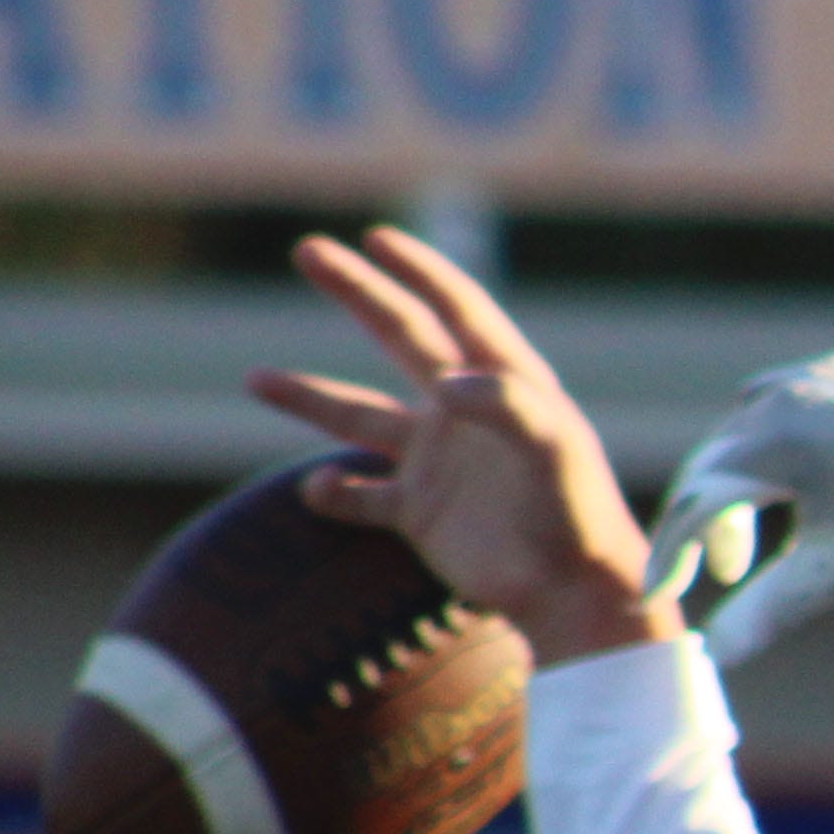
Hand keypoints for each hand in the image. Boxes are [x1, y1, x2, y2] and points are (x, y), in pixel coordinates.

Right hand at [247, 228, 677, 666]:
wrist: (574, 595)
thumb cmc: (577, 516)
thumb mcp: (555, 451)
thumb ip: (508, 407)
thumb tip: (445, 384)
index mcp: (506, 385)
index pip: (459, 310)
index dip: (421, 271)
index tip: (378, 238)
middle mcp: (466, 414)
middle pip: (401, 337)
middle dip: (357, 294)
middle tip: (308, 249)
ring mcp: (439, 463)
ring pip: (359, 418)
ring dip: (309, 398)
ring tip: (256, 378)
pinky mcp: (422, 514)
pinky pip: (363, 498)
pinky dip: (335, 495)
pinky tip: (319, 492)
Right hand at [643, 347, 833, 668]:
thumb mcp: (833, 574)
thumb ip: (766, 612)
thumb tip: (712, 658)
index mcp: (772, 442)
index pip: (697, 501)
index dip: (672, 551)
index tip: (661, 591)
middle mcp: (781, 396)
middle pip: (712, 465)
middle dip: (705, 525)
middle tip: (716, 575)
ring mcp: (808, 376)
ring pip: (742, 433)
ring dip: (736, 486)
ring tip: (748, 545)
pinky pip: (775, 404)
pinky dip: (764, 446)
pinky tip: (776, 482)